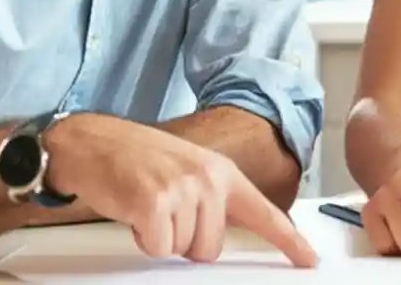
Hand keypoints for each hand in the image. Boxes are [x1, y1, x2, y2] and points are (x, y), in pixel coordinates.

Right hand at [43, 113, 317, 266]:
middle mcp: (207, 179)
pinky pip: (157, 248)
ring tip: (145, 204)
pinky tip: (132, 209)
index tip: (309, 260)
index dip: (289, 241)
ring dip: (159, 236)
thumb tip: (217, 242)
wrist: (91, 140)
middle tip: (161, 209)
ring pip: (181, 251)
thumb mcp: (185, 170)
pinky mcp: (154, 204)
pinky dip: (141, 238)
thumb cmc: (135, 158)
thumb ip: (210, 200)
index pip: (263, 212)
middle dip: (183, 239)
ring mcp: (182, 190)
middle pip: (210, 249)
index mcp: (220, 172)